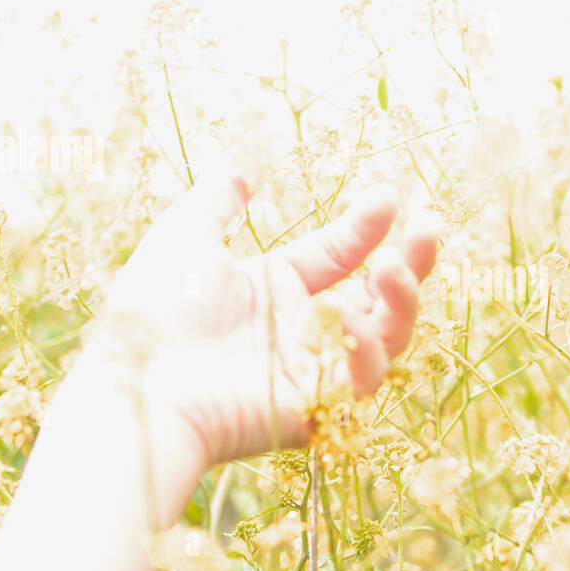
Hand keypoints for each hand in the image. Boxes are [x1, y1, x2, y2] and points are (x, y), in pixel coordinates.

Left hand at [89, 171, 438, 477]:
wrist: (138, 385)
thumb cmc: (153, 315)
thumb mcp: (184, 238)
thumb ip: (218, 200)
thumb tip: (241, 162)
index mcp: (278, 291)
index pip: (341, 255)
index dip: (368, 225)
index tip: (389, 194)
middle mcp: (304, 330)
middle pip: (381, 297)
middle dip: (413, 261)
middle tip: (431, 225)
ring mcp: (315, 369)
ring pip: (388, 338)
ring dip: (401, 301)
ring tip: (392, 266)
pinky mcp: (319, 408)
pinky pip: (364, 380)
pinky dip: (368, 348)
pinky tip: (350, 316)